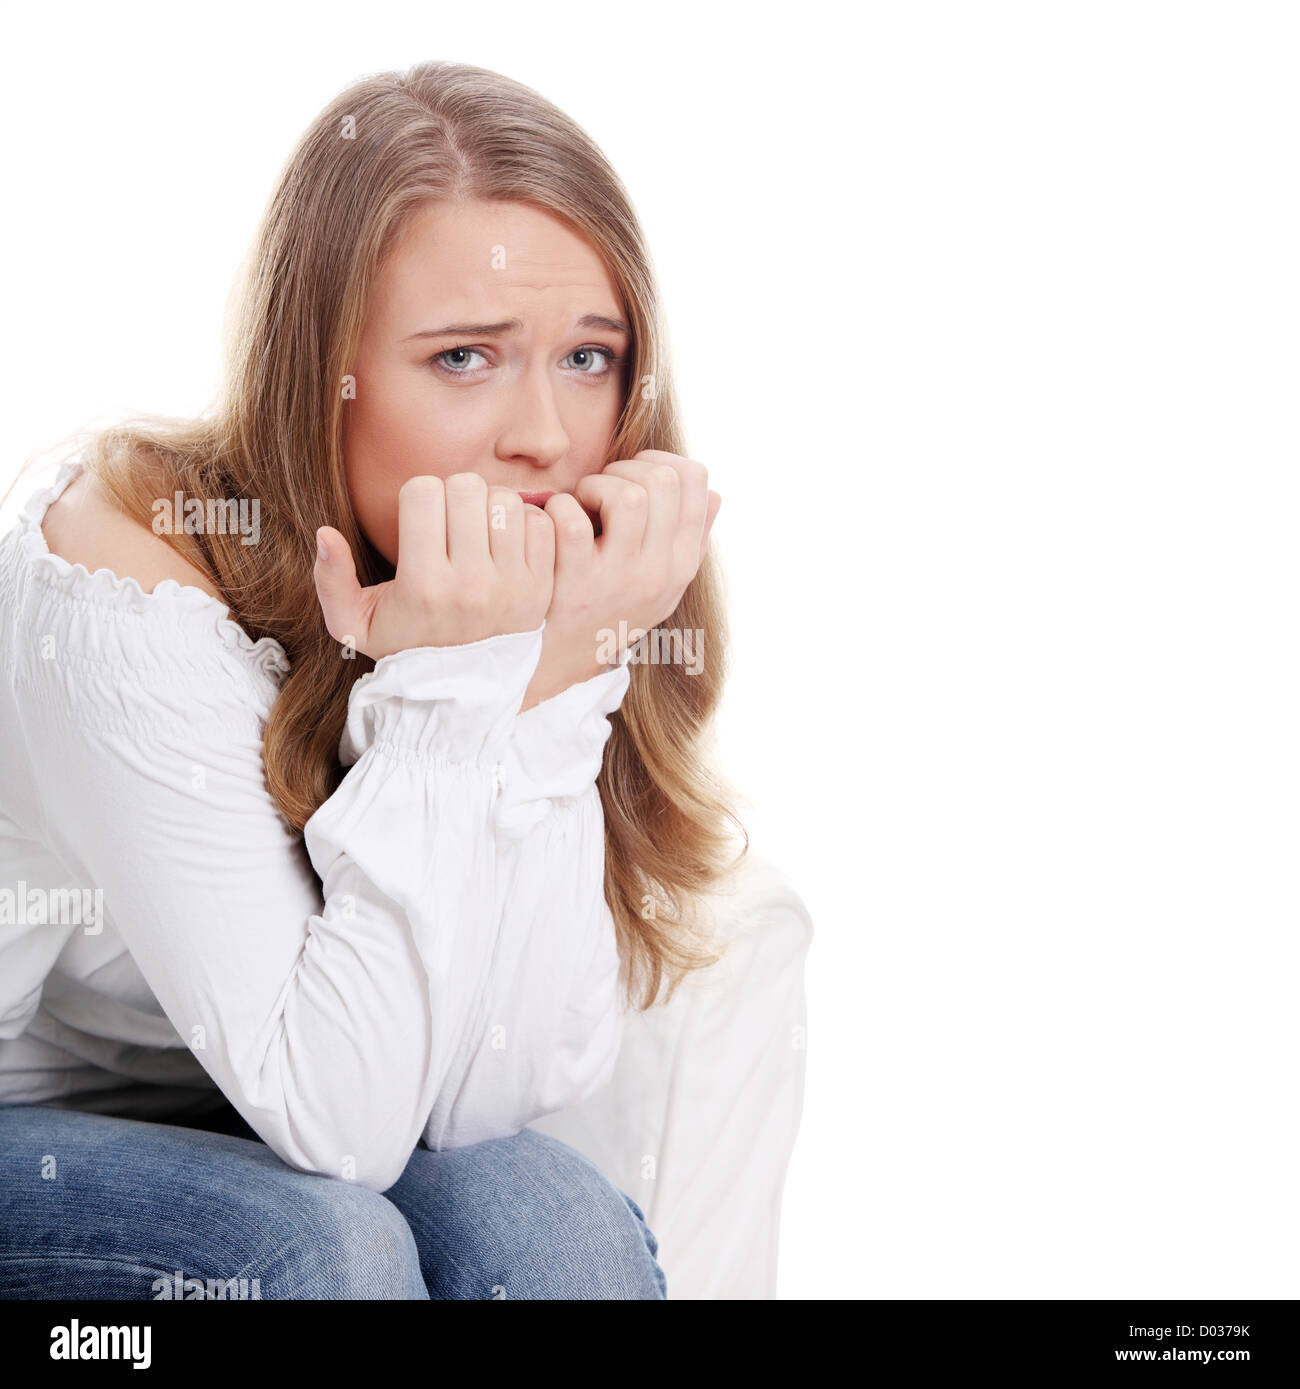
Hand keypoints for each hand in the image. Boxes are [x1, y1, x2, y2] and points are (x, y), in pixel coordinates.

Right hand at [314, 473, 554, 661]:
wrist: (460, 695)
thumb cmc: (405, 649)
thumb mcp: (353, 625)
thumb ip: (330, 580)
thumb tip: (324, 533)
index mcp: (423, 585)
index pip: (423, 491)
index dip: (417, 496)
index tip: (419, 518)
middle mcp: (470, 584)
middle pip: (466, 487)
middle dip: (453, 495)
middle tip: (450, 520)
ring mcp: (512, 587)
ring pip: (506, 500)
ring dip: (490, 507)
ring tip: (478, 530)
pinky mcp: (541, 590)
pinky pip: (543, 524)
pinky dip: (526, 524)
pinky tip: (506, 542)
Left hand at [519, 450, 720, 710]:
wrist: (561, 662)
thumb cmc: (611, 609)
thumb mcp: (662, 584)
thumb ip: (690, 540)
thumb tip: (715, 494)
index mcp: (681, 565)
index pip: (696, 482)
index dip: (660, 461)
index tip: (633, 475)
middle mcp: (657, 573)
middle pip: (663, 481)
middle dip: (626, 470)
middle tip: (603, 490)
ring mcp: (616, 579)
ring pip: (627, 495)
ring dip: (597, 484)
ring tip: (583, 502)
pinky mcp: (573, 583)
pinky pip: (573, 519)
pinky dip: (560, 506)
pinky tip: (556, 519)